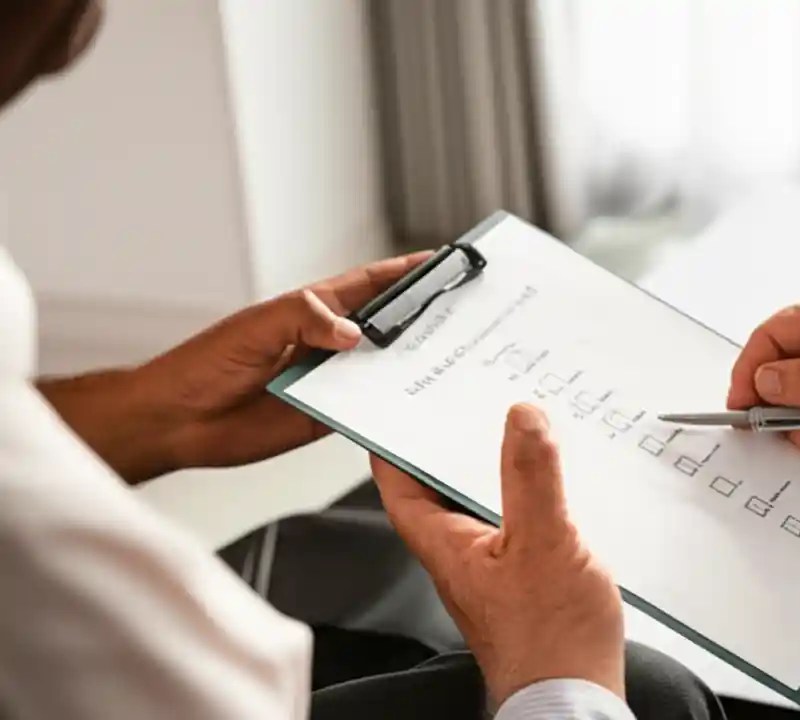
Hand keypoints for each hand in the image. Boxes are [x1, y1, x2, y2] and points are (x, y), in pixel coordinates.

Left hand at [40, 252, 429, 482]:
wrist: (176, 420)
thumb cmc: (203, 364)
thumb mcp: (256, 327)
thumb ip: (305, 319)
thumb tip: (352, 334)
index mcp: (312, 311)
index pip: (370, 285)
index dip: (405, 273)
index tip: (442, 262)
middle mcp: (326, 344)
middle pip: (387, 328)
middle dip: (423, 320)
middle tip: (461, 315)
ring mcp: (328, 381)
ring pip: (382, 371)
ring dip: (410, 367)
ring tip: (449, 361)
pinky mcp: (325, 417)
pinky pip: (366, 412)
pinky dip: (387, 410)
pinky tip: (409, 407)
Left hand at [371, 404, 624, 706]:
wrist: (575, 699)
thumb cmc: (551, 640)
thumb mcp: (543, 540)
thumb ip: (531, 477)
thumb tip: (522, 417)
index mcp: (449, 548)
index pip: (400, 489)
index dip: (390, 448)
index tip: (391, 411)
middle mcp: (464, 561)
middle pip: (441, 495)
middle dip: (448, 451)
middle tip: (458, 409)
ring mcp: (495, 575)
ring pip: (483, 510)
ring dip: (494, 475)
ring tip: (515, 436)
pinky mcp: (527, 585)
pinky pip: (519, 529)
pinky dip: (530, 502)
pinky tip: (558, 491)